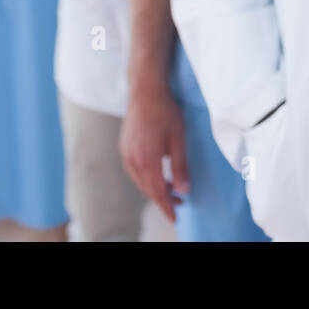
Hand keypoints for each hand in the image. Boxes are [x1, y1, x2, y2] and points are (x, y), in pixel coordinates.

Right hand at [119, 79, 189, 220]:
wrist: (145, 91)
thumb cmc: (166, 112)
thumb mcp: (179, 139)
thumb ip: (180, 167)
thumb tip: (184, 191)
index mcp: (147, 159)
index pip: (157, 192)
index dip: (167, 207)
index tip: (176, 218)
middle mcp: (132, 160)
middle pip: (147, 189)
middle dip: (163, 200)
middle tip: (179, 204)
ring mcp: (125, 154)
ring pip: (140, 182)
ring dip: (154, 190)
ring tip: (171, 192)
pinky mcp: (124, 148)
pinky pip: (134, 172)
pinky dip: (146, 179)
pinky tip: (156, 177)